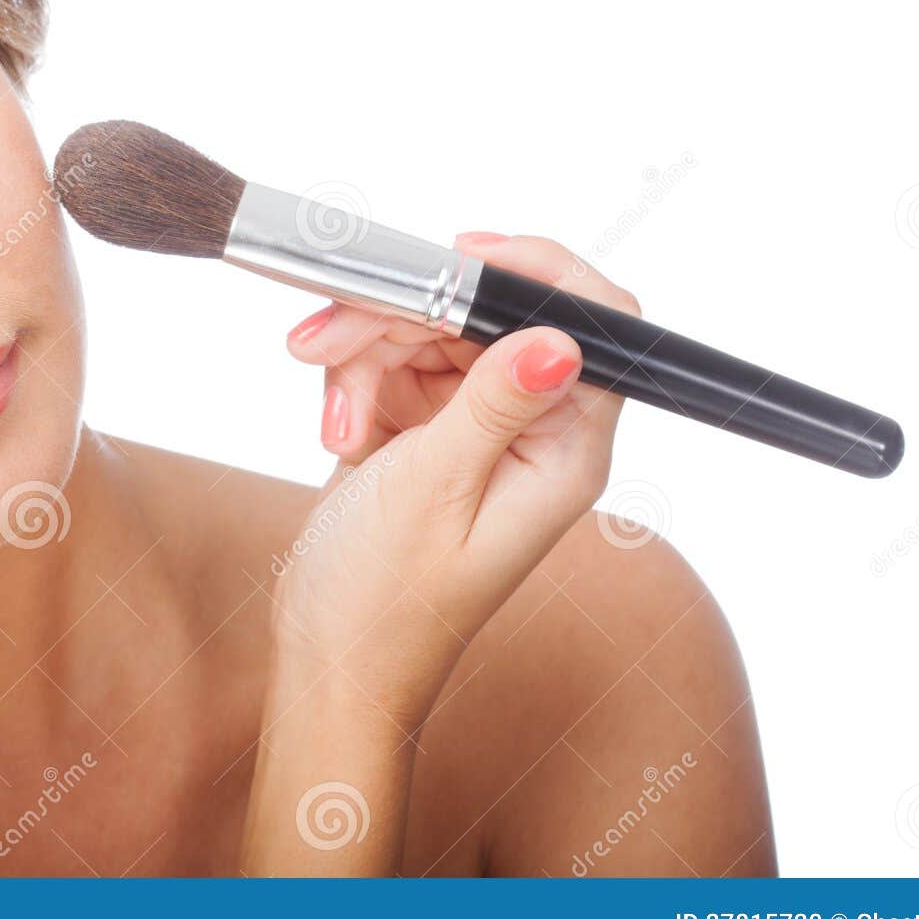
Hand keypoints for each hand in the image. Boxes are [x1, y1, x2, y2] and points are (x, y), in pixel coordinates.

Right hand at [270, 233, 638, 726]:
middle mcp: (532, 434)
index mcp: (563, 453)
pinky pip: (393, 362)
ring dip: (363, 358)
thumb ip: (492, 405)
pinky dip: (353, 381)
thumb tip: (560, 337)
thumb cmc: (383, 603)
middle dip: (401, 321)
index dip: (535, 272)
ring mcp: (478, 430)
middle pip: (485, 316)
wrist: (329, 662)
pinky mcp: (429, 431)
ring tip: (333, 424)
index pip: (589, 325)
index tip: (456, 256)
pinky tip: (335, 431)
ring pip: (428, 332)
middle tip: (331, 346)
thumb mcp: (432, 490)